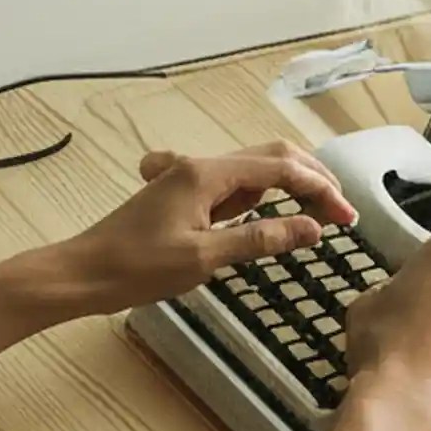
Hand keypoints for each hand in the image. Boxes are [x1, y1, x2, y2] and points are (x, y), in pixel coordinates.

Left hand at [66, 141, 356, 313]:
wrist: (82, 274)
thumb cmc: (136, 268)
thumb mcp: (205, 258)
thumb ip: (261, 238)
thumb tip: (312, 229)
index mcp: (207, 174)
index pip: (280, 170)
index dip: (319, 190)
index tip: (347, 217)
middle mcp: (202, 167)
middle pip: (272, 157)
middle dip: (312, 179)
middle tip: (341, 211)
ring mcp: (193, 180)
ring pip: (256, 170)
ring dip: (292, 185)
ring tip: (320, 212)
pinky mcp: (187, 197)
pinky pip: (236, 188)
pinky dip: (266, 197)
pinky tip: (277, 217)